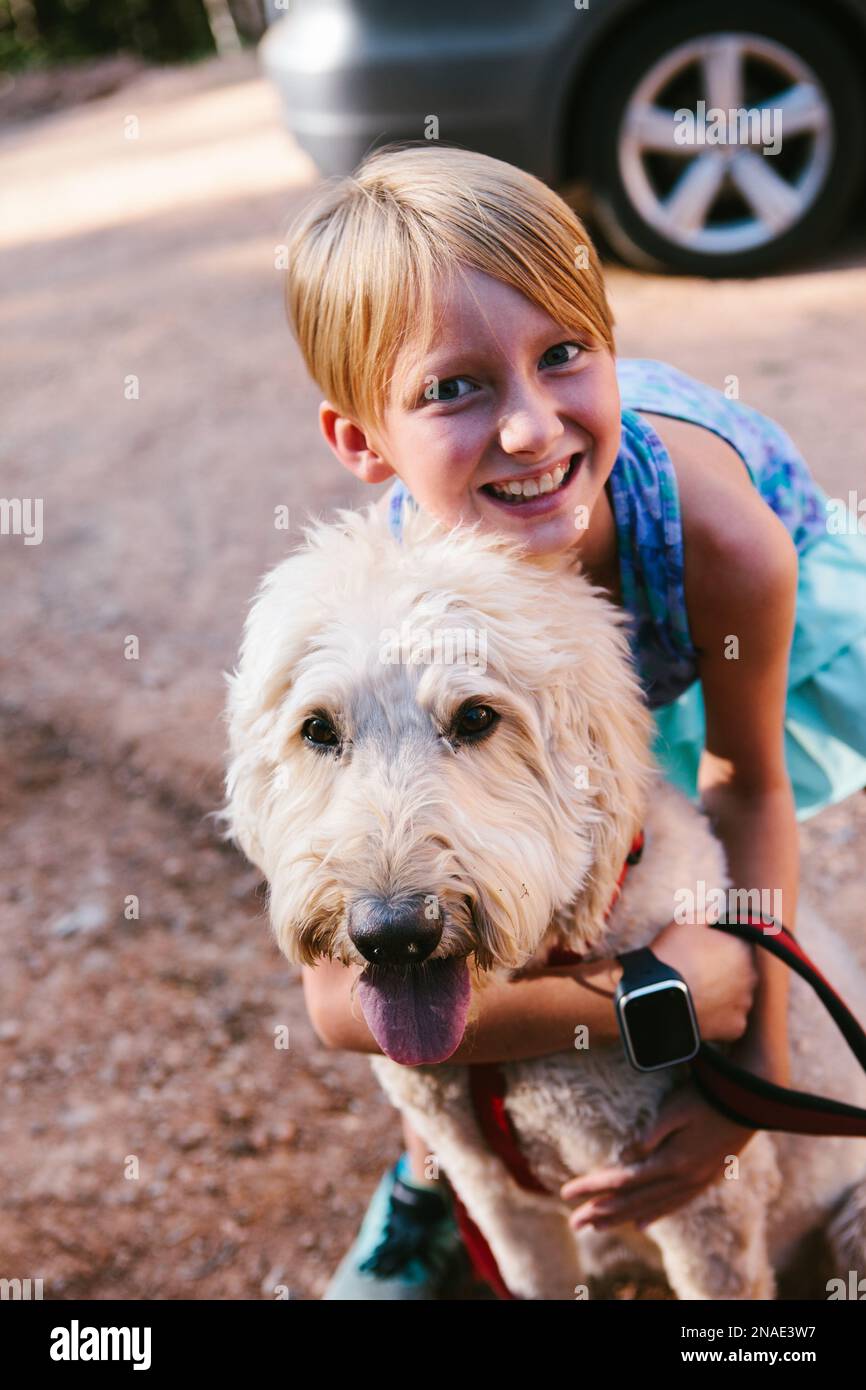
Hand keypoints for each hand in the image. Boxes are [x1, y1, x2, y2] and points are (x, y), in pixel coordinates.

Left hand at [559, 1082, 755, 1231]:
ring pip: (652, 1207)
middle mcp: (683, 1179)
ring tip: (598, 1227)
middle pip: (633, 1201)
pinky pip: (675, 1204)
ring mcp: (696, 1181)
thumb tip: (626, 1155)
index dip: (592, 1187)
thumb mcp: (677, 1108)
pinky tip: (641, 1224)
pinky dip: (655, 1215)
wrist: (752, 1101)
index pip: (622, 1181)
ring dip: (622, 1218)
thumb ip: (652, 1133)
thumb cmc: (710, 1096)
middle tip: (574, 1223)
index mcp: (673, 1162)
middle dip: (601, 1212)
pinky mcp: (705, 1177)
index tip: (566, 1193)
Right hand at [651, 919, 756, 1041]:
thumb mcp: (687, 921)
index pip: (743, 946)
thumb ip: (710, 914)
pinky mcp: (736, 1027)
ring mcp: (745, 1004)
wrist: (658, 995)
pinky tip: (700, 1010)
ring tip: (698, 994)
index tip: (708, 953)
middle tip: (700, 974)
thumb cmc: (672, 954)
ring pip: (738, 997)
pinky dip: (718, 1017)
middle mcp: (752, 977)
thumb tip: (720, 914)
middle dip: (727, 972)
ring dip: (724, 995)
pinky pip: (730, 1020)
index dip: (724, 948)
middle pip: (743, 973)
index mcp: (743, 949)